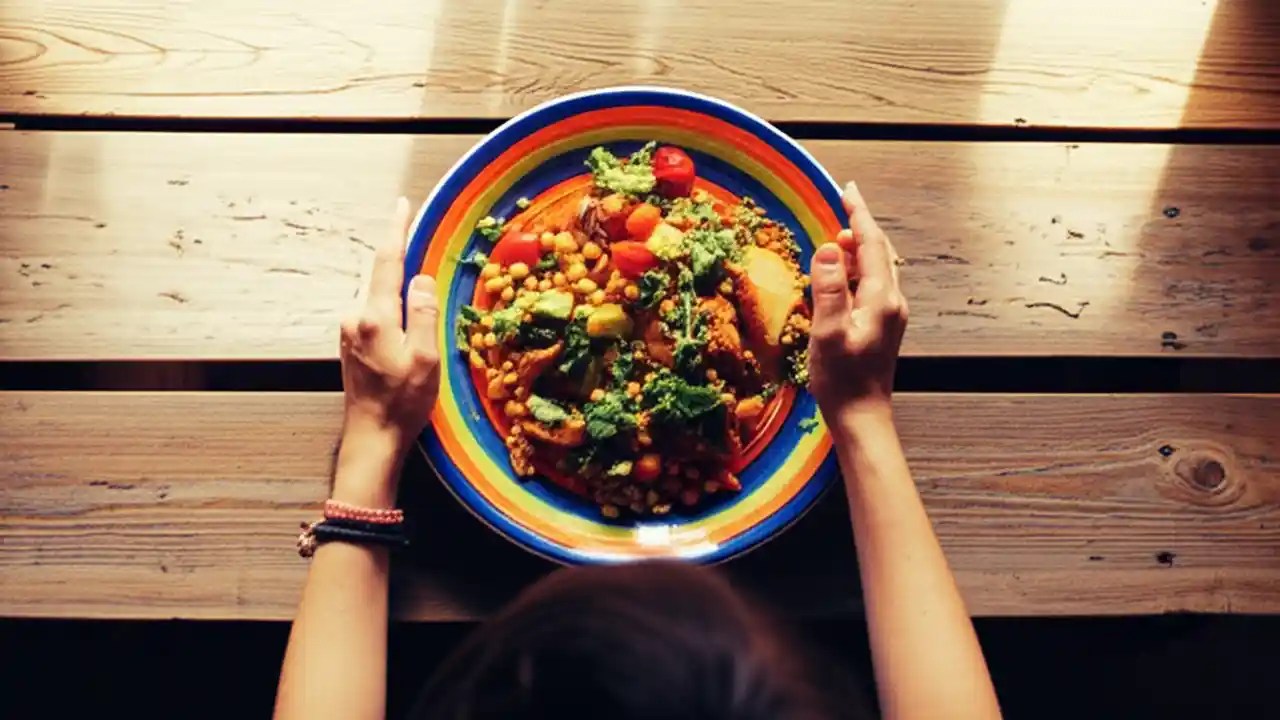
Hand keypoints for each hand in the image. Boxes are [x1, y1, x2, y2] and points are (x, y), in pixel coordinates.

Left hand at [338, 197, 440, 473]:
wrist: (371, 437)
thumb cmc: (403, 401)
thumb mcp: (426, 357)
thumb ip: (424, 313)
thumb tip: (422, 278)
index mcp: (375, 317)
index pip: (387, 262)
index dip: (397, 230)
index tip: (403, 204)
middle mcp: (355, 318)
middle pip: (383, 277)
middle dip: (403, 260)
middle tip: (423, 247)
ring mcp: (349, 331)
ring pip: (381, 297)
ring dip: (400, 291)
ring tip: (422, 299)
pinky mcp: (351, 344)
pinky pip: (376, 313)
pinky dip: (394, 308)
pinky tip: (408, 325)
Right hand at [807, 182, 906, 425]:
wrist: (862, 417)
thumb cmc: (842, 381)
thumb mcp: (827, 333)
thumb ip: (828, 289)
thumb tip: (827, 248)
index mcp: (881, 299)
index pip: (871, 244)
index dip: (859, 214)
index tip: (847, 190)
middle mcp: (892, 302)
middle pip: (878, 251)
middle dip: (859, 227)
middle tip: (839, 207)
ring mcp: (891, 314)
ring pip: (876, 267)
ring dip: (856, 250)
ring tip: (833, 243)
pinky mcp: (883, 325)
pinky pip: (872, 284)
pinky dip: (857, 269)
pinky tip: (840, 275)